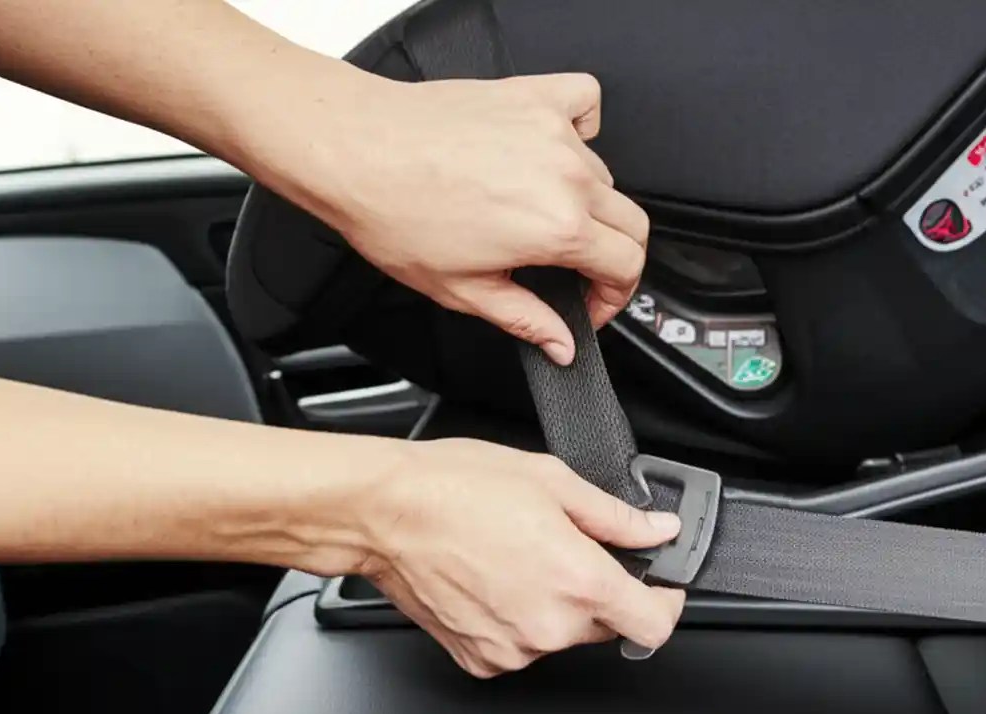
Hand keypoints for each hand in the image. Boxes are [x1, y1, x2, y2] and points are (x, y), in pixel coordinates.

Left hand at [271, 69, 648, 365]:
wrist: (355, 151)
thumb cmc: (393, 212)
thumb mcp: (461, 290)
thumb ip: (526, 319)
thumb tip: (561, 344)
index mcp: (556, 227)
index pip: (628, 266)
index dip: (613, 297)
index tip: (588, 302)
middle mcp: (565, 175)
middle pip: (631, 223)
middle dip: (611, 257)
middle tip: (575, 271)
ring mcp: (553, 131)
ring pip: (604, 175)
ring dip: (587, 202)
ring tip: (540, 214)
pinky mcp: (533, 97)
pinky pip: (587, 103)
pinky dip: (583, 125)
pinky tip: (554, 149)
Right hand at [304, 438, 684, 677]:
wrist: (384, 512)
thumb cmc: (455, 487)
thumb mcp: (552, 480)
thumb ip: (616, 515)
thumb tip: (657, 529)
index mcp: (579, 581)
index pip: (656, 624)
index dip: (666, 601)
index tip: (659, 583)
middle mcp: (549, 626)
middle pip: (607, 625)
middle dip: (598, 589)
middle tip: (564, 546)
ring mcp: (513, 648)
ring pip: (561, 634)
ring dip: (555, 603)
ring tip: (518, 555)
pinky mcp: (480, 659)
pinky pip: (520, 645)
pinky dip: (518, 618)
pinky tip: (495, 578)